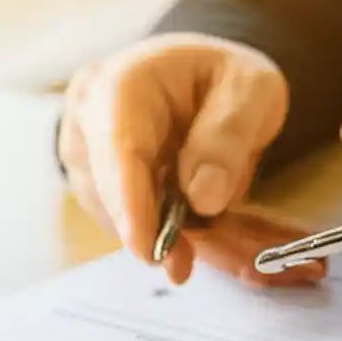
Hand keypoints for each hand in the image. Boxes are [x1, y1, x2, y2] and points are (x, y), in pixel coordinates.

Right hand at [59, 33, 326, 285]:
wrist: (198, 76)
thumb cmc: (222, 76)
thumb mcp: (251, 88)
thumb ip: (230, 136)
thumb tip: (202, 198)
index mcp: (122, 86)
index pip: (119, 152)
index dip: (132, 207)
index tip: (151, 251)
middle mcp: (90, 122)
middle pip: (116, 197)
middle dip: (169, 236)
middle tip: (234, 264)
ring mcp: (90, 160)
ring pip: (129, 220)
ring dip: (187, 241)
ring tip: (247, 250)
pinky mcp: (101, 192)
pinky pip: (140, 227)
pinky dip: (185, 240)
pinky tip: (225, 243)